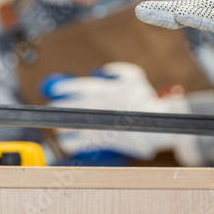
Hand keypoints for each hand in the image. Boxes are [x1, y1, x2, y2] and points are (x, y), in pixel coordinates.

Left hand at [41, 62, 201, 163]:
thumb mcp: (134, 76)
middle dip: (60, 108)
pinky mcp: (104, 140)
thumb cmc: (146, 98)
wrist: (160, 122)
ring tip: (59, 130)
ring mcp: (101, 123)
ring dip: (63, 128)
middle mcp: (100, 105)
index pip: (79, 87)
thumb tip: (102, 70)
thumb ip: (117, 69)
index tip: (55, 91)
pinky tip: (67, 143)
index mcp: (105, 89)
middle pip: (72, 106)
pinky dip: (71, 143)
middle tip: (54, 110)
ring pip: (72, 126)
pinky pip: (80, 143)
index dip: (65, 89)